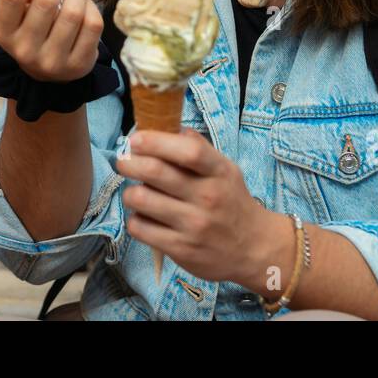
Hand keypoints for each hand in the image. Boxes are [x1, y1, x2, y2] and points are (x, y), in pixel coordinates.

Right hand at [0, 0, 102, 82]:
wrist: (51, 74)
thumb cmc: (34, 27)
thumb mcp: (22, 6)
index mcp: (3, 32)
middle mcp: (24, 50)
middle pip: (46, 0)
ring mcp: (52, 61)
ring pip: (73, 12)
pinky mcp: (78, 65)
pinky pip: (92, 24)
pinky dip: (91, 6)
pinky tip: (85, 2)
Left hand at [117, 128, 288, 288]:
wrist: (253, 248)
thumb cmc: (233, 202)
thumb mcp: (226, 170)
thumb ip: (200, 148)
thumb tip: (172, 128)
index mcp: (218, 172)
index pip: (188, 151)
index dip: (156, 141)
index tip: (136, 139)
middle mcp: (207, 197)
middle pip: (156, 172)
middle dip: (129, 163)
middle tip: (123, 162)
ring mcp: (193, 225)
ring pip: (142, 200)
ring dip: (130, 192)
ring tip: (134, 191)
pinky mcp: (181, 249)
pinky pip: (141, 228)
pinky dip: (134, 219)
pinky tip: (143, 217)